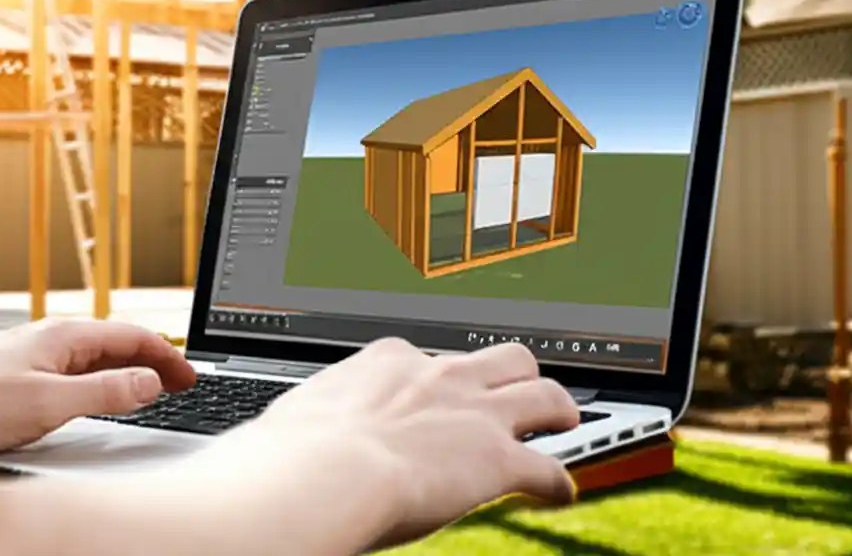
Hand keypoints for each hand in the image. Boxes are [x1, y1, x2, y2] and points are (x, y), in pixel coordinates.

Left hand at [0, 319, 196, 452]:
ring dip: (129, 370)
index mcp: (63, 336)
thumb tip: (148, 382)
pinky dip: (103, 379)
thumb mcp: (50, 403)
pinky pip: (76, 370)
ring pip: (96, 357)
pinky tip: (101, 394)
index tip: (189, 375)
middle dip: (153, 361)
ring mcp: (33, 356)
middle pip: (116, 343)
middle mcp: (49, 339)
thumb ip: (105, 391)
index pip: (132, 336)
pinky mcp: (19, 375)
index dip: (167, 356)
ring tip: (152, 387)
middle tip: (180, 382)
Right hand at [156, 337, 578, 553]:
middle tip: (522, 391)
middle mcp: (438, 376)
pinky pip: (548, 468)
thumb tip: (286, 441)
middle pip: (502, 356)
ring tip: (565, 422)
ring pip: (543, 393)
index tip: (439, 388)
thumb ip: (316, 420)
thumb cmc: (291, 455)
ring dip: (558, 409)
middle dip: (517, 373)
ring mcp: (472, 413)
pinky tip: (562, 494)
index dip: (441, 377)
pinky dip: (559, 483)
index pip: (427, 358)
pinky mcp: (496, 459)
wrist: (317, 476)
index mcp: (386, 362)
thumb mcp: (300, 417)